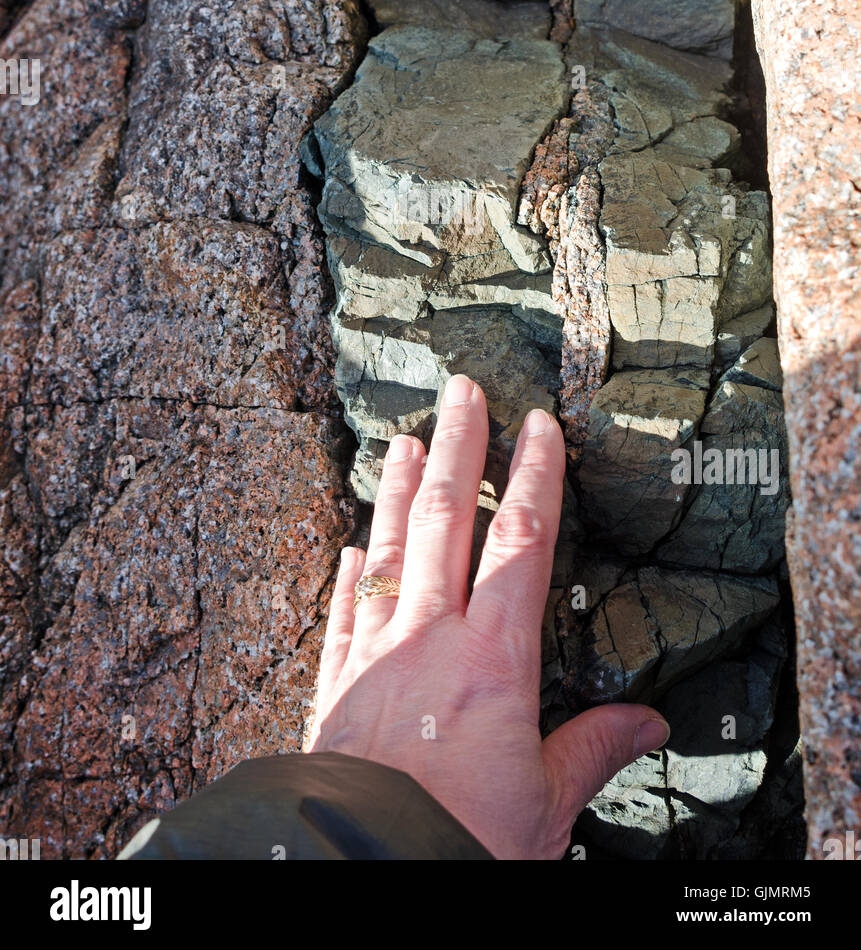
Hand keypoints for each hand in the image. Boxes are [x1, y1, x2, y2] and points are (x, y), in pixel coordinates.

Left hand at [306, 375, 669, 859]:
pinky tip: (353, 547)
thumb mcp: (547, 803)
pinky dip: (349, 575)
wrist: (368, 868)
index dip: (532, 477)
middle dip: (458, 448)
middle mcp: (430, 640)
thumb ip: (593, 749)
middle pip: (445, 521)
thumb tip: (647, 723)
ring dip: (398, 490)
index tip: (537, 426)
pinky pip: (343, 613)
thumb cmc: (461, 840)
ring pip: (390, 550)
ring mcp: (375, 657)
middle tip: (460, 391)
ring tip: (406, 441)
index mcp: (493, 660)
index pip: (519, 543)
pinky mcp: (334, 688)